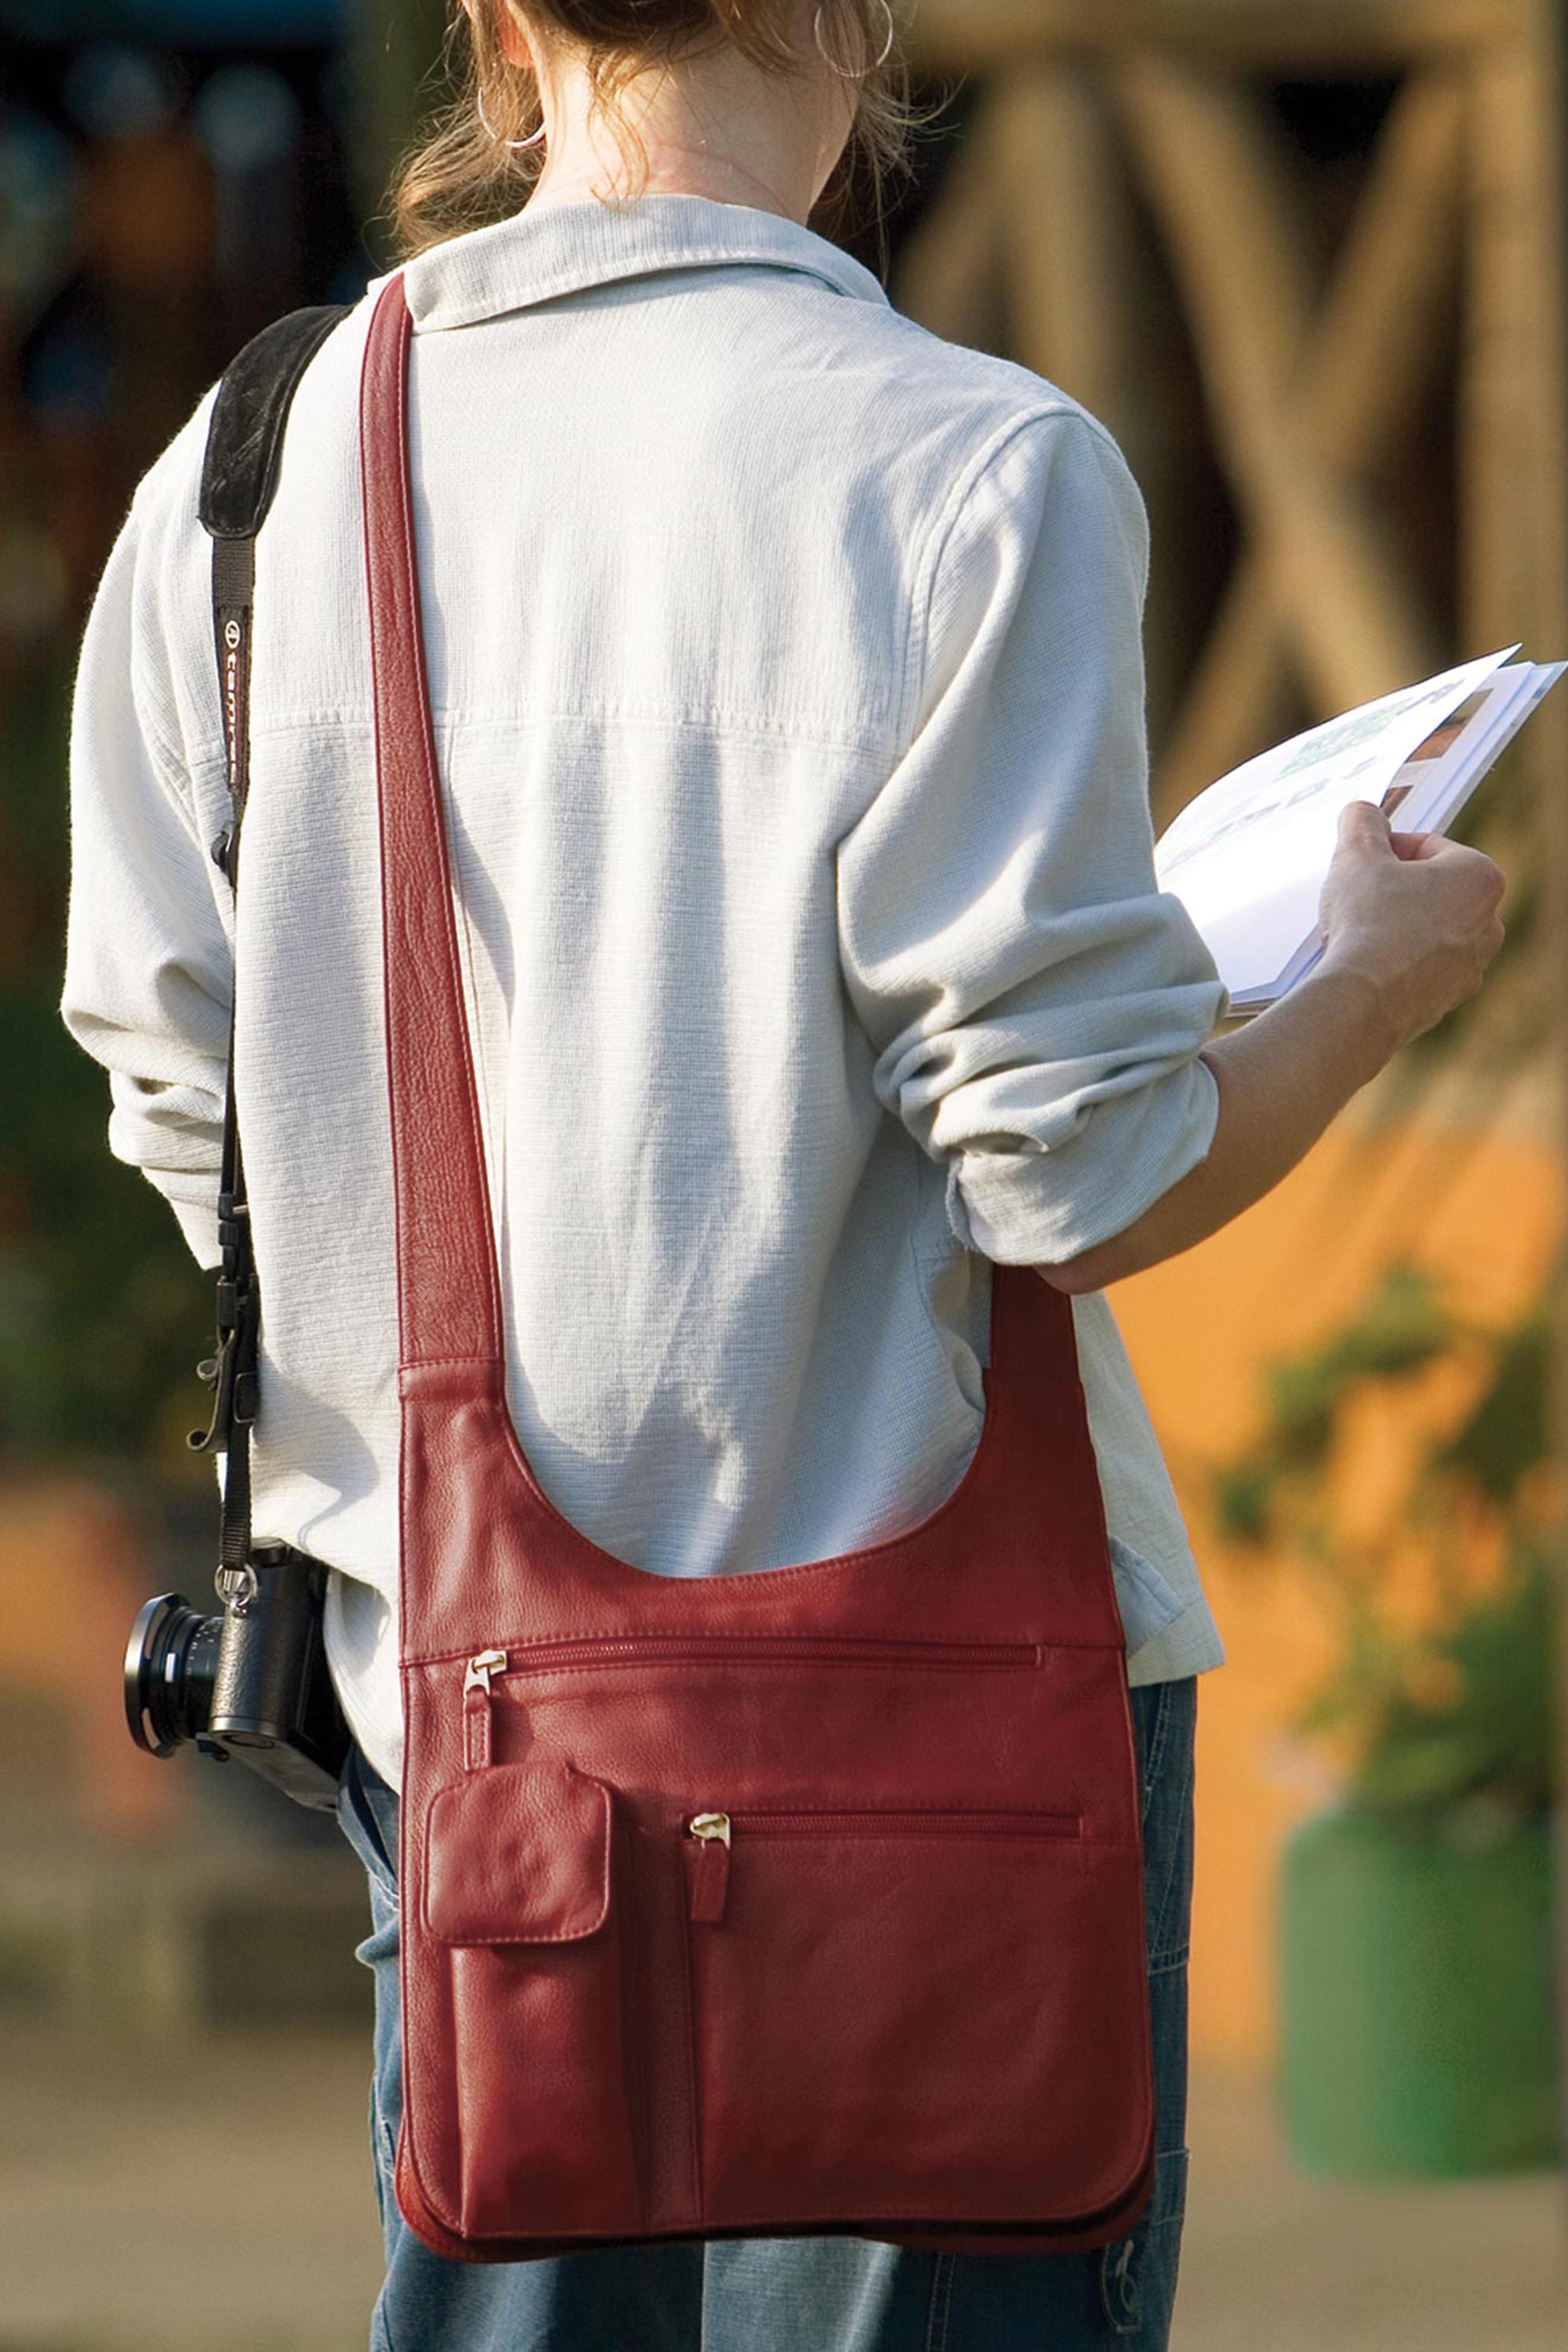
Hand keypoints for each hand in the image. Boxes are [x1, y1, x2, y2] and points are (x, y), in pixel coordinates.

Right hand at [1317, 799, 1506, 1055]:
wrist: (1363, 1001)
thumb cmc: (1369, 922)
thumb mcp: (1357, 856)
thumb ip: (1361, 824)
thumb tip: (1362, 812)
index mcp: (1480, 878)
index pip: (1430, 847)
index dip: (1387, 848)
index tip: (1360, 860)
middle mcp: (1488, 924)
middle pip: (1432, 891)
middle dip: (1395, 889)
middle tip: (1356, 893)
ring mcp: (1469, 968)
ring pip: (1426, 932)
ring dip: (1395, 926)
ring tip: (1356, 931)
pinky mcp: (1445, 1002)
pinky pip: (1417, 970)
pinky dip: (1394, 963)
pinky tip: (1363, 964)